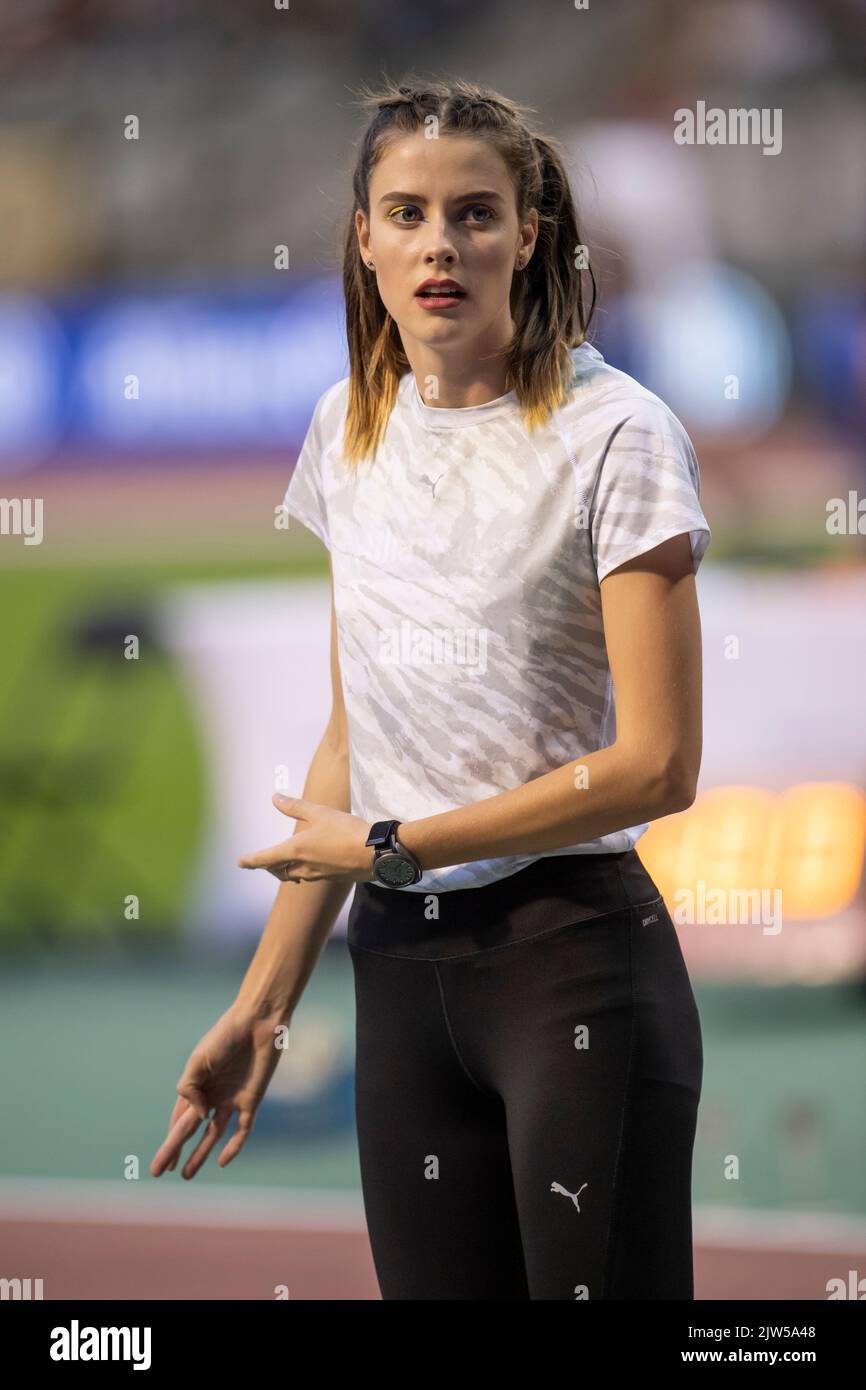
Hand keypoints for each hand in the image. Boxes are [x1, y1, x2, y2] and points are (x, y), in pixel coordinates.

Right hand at [150, 1005, 286, 1178]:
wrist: (257, 1022)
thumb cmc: (225, 1036)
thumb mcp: (197, 1061)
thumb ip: (189, 1090)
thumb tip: (199, 1117)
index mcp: (196, 1084)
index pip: (179, 1119)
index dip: (169, 1140)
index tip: (158, 1163)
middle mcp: (212, 1095)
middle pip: (190, 1130)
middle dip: (174, 1151)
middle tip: (160, 1173)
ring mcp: (232, 1100)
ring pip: (213, 1135)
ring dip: (200, 1154)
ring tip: (187, 1175)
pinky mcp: (251, 1101)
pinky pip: (242, 1129)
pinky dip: (233, 1146)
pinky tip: (222, 1161)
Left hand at [237, 794, 372, 882]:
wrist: (375, 854)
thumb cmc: (346, 831)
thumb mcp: (320, 813)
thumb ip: (295, 807)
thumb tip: (275, 798)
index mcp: (296, 850)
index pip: (266, 858)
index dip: (251, 860)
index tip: (241, 863)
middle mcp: (304, 866)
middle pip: (280, 871)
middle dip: (271, 867)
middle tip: (265, 862)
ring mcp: (319, 875)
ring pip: (296, 875)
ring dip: (288, 870)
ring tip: (287, 864)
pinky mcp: (334, 878)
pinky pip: (313, 876)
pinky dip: (306, 871)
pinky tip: (316, 863)